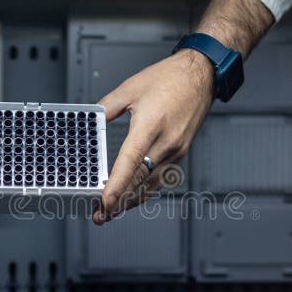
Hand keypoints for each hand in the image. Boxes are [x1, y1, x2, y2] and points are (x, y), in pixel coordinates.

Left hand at [93, 0, 273, 224]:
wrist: (201, 75)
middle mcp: (166, 142)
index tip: (104, 202)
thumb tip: (90, 120)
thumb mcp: (130, 87)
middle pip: (140, 181)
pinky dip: (145, 191)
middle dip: (119, 202)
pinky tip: (133, 198)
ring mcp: (176, 150)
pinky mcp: (180, 153)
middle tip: (100, 215)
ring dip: (131, 201)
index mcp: (151, 125)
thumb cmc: (170, 79)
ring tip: (111, 212)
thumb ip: (106, 107)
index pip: (131, 162)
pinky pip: (160, 179)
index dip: (117, 185)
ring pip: (151, 185)